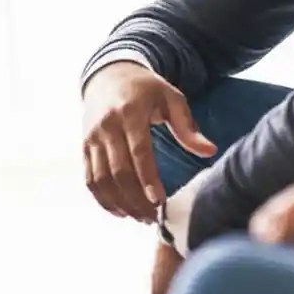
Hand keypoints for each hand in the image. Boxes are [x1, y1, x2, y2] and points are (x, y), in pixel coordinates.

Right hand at [82, 62, 215, 222]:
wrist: (108, 75)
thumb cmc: (145, 89)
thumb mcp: (171, 98)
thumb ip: (187, 126)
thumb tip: (209, 151)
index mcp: (130, 113)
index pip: (138, 151)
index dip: (147, 179)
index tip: (160, 201)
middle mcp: (107, 126)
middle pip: (118, 171)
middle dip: (136, 199)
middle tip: (154, 217)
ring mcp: (92, 137)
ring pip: (101, 179)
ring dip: (120, 203)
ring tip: (140, 217)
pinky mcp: (84, 146)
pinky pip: (90, 178)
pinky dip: (102, 199)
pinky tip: (120, 212)